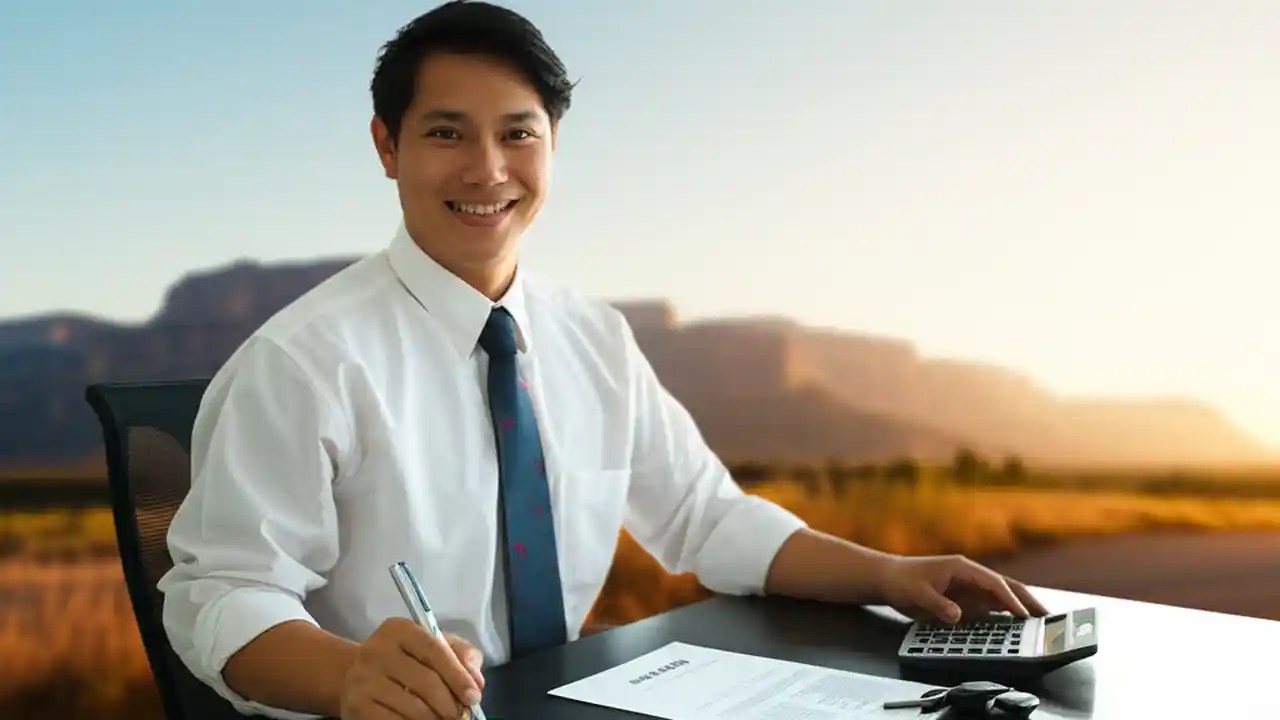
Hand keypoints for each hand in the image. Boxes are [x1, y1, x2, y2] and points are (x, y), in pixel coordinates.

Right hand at [339, 617, 484, 718]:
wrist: (355, 675)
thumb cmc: (406, 659)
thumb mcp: (434, 646)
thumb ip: (461, 655)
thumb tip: (476, 681)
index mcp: (399, 630)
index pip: (434, 650)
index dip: (458, 675)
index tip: (473, 697)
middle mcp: (377, 651)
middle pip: (426, 682)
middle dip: (450, 704)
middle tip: (462, 715)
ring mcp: (363, 680)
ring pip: (413, 707)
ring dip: (436, 719)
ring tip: (444, 719)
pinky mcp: (357, 706)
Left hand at [877, 554, 1049, 623]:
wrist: (889, 579)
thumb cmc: (902, 580)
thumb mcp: (917, 593)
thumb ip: (937, 604)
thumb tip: (957, 616)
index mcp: (962, 568)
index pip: (993, 583)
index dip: (1010, 599)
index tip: (1024, 615)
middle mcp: (970, 575)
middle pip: (1005, 586)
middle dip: (1026, 599)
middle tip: (1047, 615)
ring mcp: (969, 586)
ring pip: (1001, 596)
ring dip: (1019, 607)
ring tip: (1039, 621)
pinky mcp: (965, 597)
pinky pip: (989, 606)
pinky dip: (1005, 613)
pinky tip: (1016, 625)